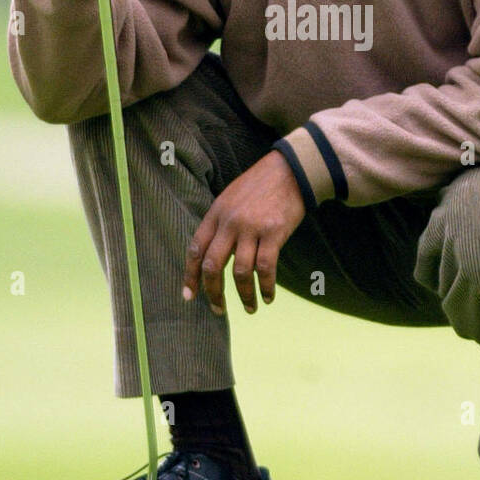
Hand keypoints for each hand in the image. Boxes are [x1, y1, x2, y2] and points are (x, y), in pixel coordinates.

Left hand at [183, 152, 305, 315]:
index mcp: (216, 213)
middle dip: (213, 293)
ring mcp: (251, 228)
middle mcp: (230, 222)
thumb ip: (220, 224)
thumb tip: (213, 256)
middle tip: (218, 310)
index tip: (189, 296)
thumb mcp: (230, 198)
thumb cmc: (260, 186)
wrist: (290, 170)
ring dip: (244, 295)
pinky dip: (266, 286)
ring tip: (250, 308)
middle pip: (213, 265)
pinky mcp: (274, 233)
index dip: (190, 275)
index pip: (196, 249)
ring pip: (240, 272)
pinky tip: (268, 296)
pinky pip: (265, 268)